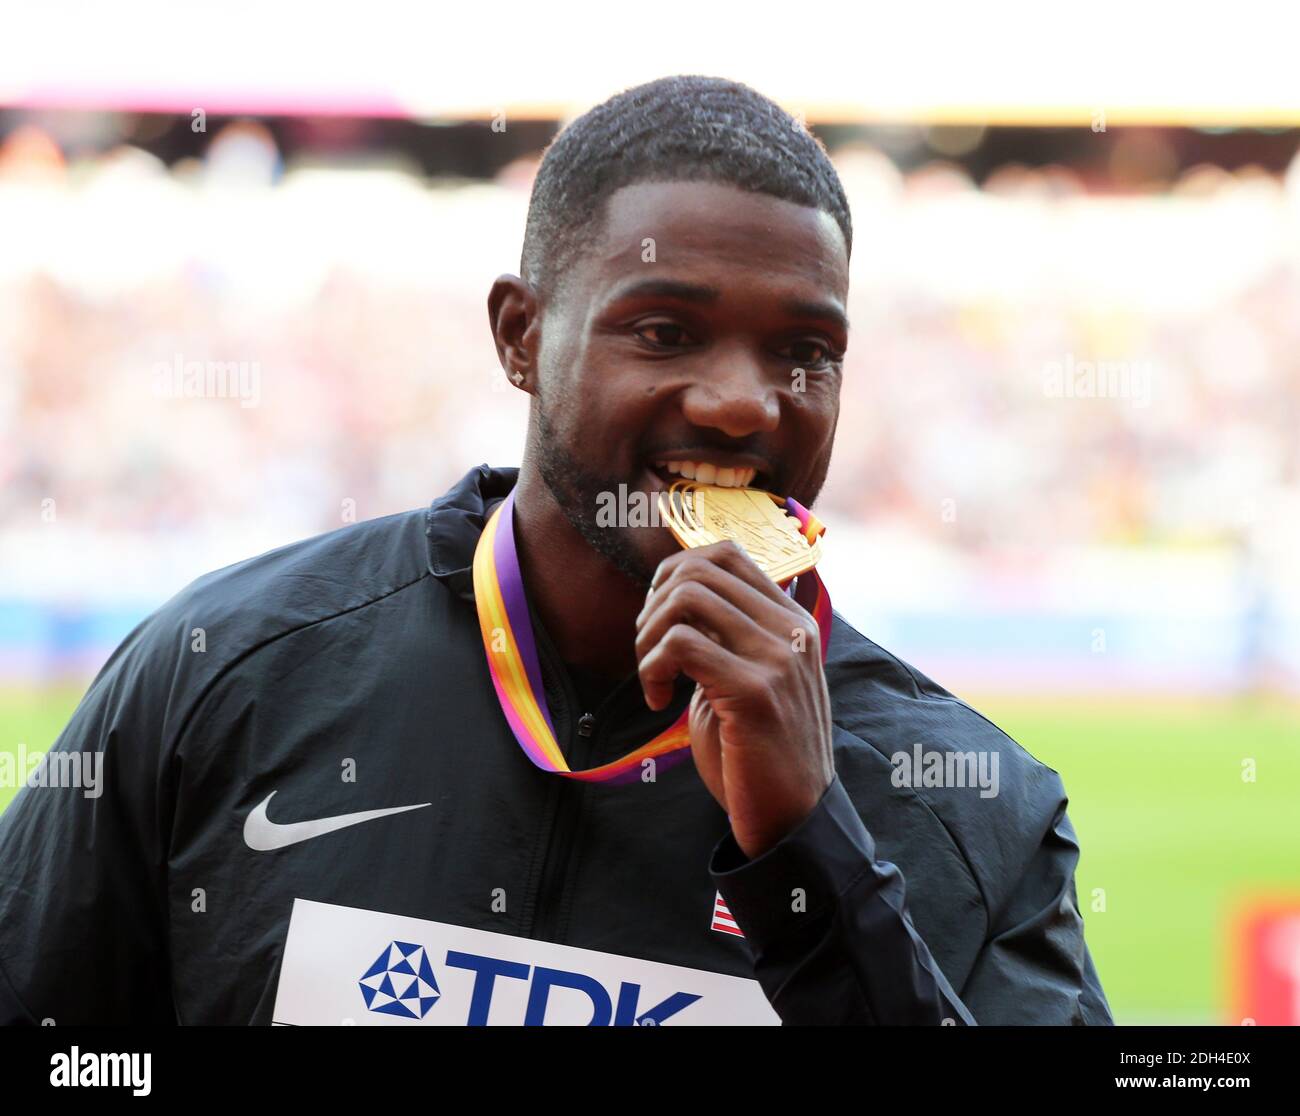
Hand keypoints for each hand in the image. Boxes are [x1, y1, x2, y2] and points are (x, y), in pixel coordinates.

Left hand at [634, 540, 834, 858]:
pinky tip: (658, 702)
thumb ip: (727, 634)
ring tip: (653, 677)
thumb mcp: (747, 677)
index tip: (660, 622)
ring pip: (687, 597)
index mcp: (790, 620)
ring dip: (648, 636)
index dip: (674, 574)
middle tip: (649, 653)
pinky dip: (652, 669)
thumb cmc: (758, 752)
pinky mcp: (754, 690)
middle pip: (700, 568)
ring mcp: (777, 657)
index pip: (727, 552)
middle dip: (653, 605)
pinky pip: (681, 644)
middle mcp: (790, 629)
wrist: (791, 819)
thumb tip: (678, 590)